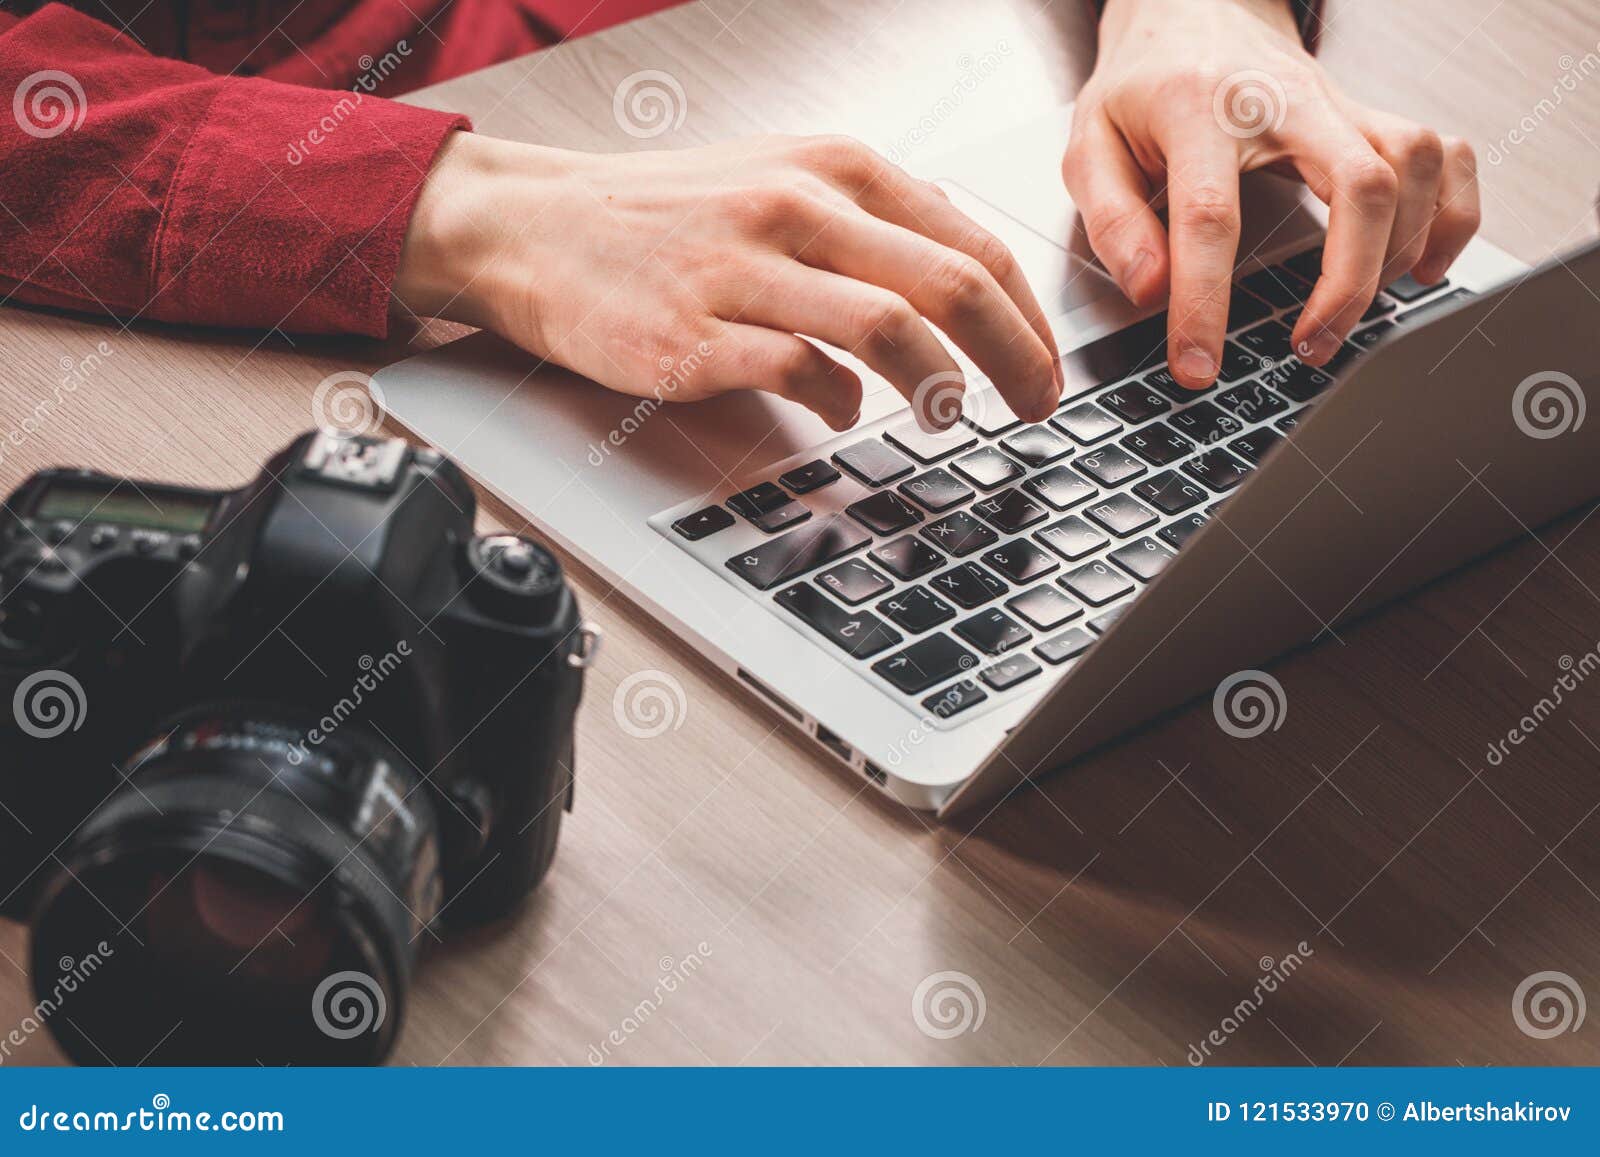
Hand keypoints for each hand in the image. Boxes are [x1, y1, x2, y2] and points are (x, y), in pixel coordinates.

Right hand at [395, 132, 1062, 429]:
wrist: (537, 227)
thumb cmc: (665, 215)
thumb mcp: (779, 178)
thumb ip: (869, 221)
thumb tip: (959, 276)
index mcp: (833, 168)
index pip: (971, 240)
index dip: (1027, 316)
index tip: (1045, 363)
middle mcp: (798, 207)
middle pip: (952, 284)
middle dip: (1016, 358)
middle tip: (1037, 405)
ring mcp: (746, 270)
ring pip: (889, 328)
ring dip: (943, 387)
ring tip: (953, 419)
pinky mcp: (697, 333)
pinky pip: (802, 373)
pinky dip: (842, 404)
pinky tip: (844, 414)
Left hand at [1062, 0, 1480, 388]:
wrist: (1193, 9)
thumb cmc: (1142, 82)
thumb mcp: (1090, 142)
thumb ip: (1111, 218)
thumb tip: (1150, 290)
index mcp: (1202, 110)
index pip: (1210, 217)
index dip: (1205, 302)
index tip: (1198, 366)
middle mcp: (1288, 102)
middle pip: (1360, 185)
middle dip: (1347, 282)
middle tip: (1309, 346)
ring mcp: (1339, 105)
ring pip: (1415, 166)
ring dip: (1401, 250)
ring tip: (1354, 312)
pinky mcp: (1370, 115)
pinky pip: (1446, 154)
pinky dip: (1452, 214)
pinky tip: (1421, 265)